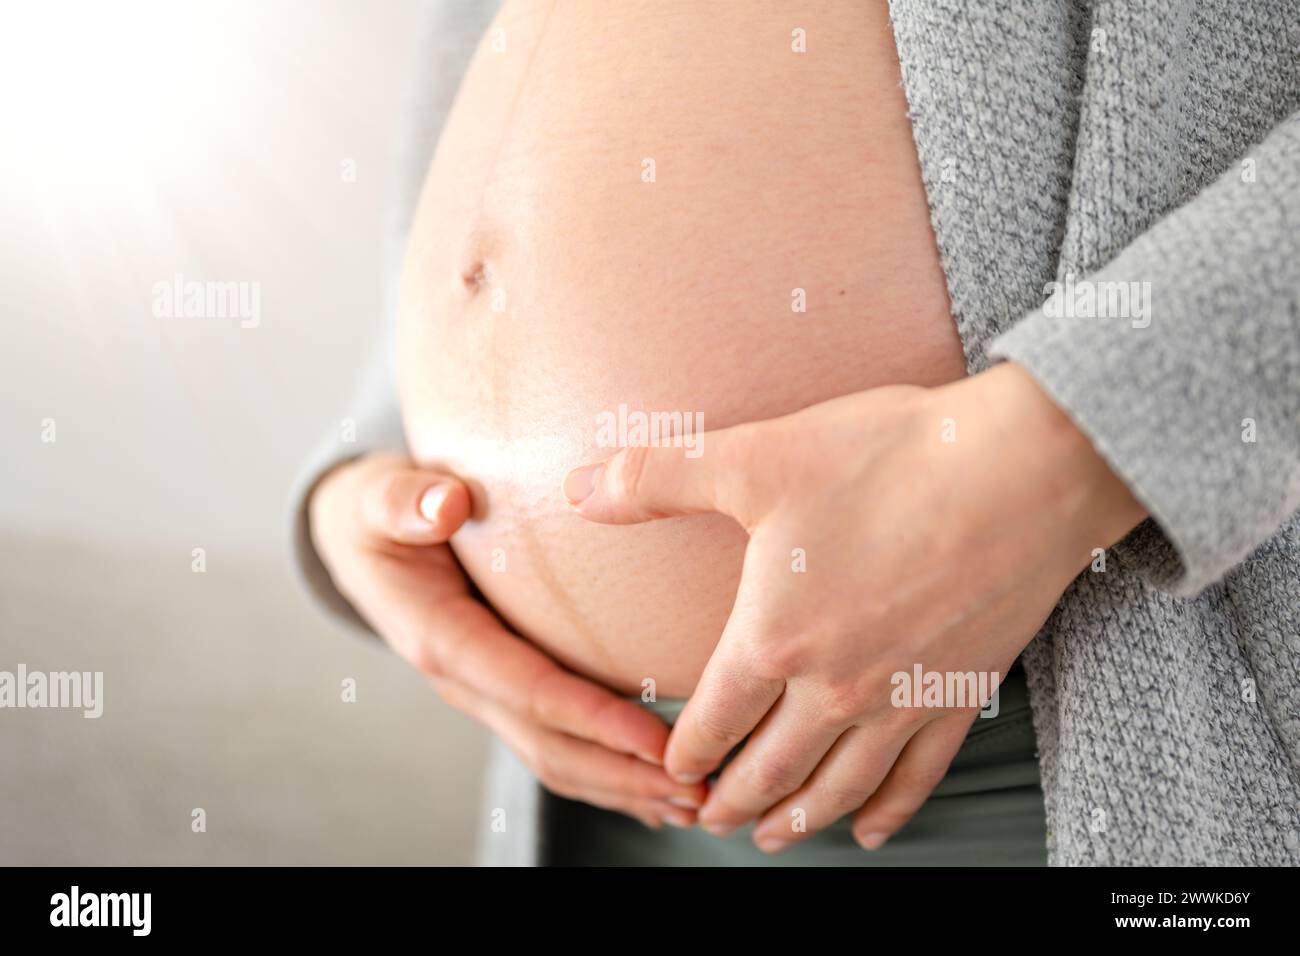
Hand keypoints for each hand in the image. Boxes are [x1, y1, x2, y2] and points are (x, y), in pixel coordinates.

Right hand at [310, 452, 705, 828]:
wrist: (362, 539)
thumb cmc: (380, 513)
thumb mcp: (380, 497)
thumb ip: (407, 500)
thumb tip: (447, 506)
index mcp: (440, 637)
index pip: (527, 689)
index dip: (593, 719)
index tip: (657, 740)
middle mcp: (465, 681)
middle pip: (550, 745)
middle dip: (623, 774)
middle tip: (698, 791)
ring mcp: (486, 694)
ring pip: (556, 758)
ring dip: (625, 787)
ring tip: (694, 802)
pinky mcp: (505, 693)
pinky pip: (558, 744)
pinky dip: (609, 774)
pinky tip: (657, 791)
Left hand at [562, 363, 1145, 849]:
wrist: (1023, 469)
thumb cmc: (889, 459)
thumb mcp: (753, 458)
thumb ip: (655, 479)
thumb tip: (576, 490)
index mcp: (775, 641)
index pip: (712, 720)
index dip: (684, 753)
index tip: (671, 772)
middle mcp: (835, 689)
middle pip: (770, 769)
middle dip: (731, 800)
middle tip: (708, 819)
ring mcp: (902, 700)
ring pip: (837, 786)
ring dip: (797, 818)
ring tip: (773, 836)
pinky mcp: (961, 694)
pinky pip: (917, 776)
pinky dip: (889, 810)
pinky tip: (873, 828)